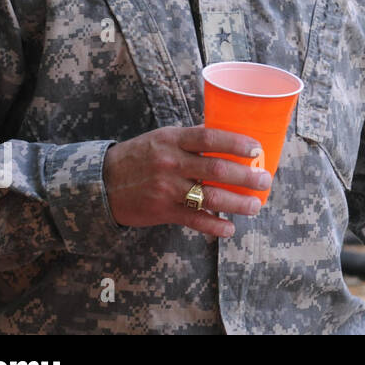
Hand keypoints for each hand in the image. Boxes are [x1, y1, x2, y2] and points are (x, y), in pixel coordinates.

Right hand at [103, 126, 270, 237]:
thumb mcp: (162, 138)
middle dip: (246, 176)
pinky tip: (229, 229)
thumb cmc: (138, 157)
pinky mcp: (162, 210)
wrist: (100, 182)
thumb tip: (228, 136)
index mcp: (172, 140)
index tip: (257, 149)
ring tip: (255, 206)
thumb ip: (191, 139)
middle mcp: (171, 162)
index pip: (210, 138)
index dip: (236, 143)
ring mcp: (167, 188)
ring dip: (237, 203)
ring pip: (210, 197)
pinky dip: (214, 226)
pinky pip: (193, 219)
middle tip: (265, 180)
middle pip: (217, 169)